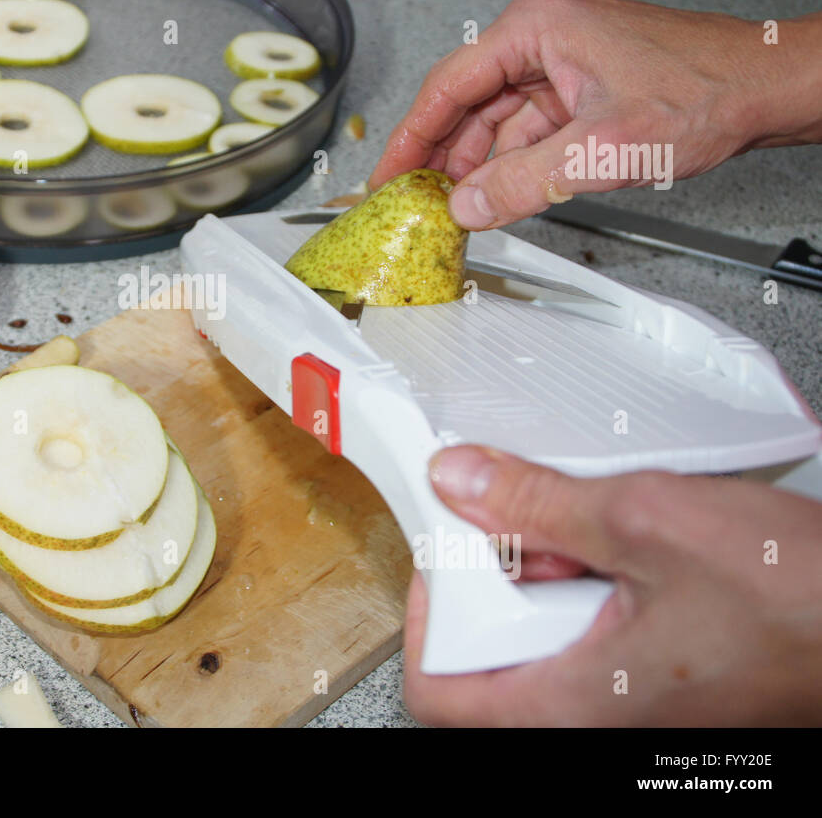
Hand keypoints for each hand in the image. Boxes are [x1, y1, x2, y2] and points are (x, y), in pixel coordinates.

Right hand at [371, 0, 821, 228]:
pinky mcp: (577, 91)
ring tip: (449, 212)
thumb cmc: (705, 87)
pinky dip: (509, 167)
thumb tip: (467, 207)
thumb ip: (524, 182)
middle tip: (410, 205)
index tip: (385, 178)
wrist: (768, 87)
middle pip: (466, 107)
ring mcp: (559, 64)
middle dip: (441, 160)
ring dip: (476, 169)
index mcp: (535, 27)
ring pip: (495, 124)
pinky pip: (525, 133)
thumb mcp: (601, 148)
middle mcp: (540, 39)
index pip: (448, 87)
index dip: (410, 139)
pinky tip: (495, 198)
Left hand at [403, 445, 821, 725]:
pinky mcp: (662, 697)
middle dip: (499, 588)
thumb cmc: (799, 599)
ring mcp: (633, 718)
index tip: (449, 558)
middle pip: (487, 666)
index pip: (437, 694)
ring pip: (542, 655)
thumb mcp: (648, 520)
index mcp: (576, 706)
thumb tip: (460, 481)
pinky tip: (635, 558)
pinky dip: (594, 599)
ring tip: (598, 538)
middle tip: (532, 531)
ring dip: (551, 588)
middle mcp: (599, 727)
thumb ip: (538, 502)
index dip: (425, 618)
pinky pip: (594, 654)